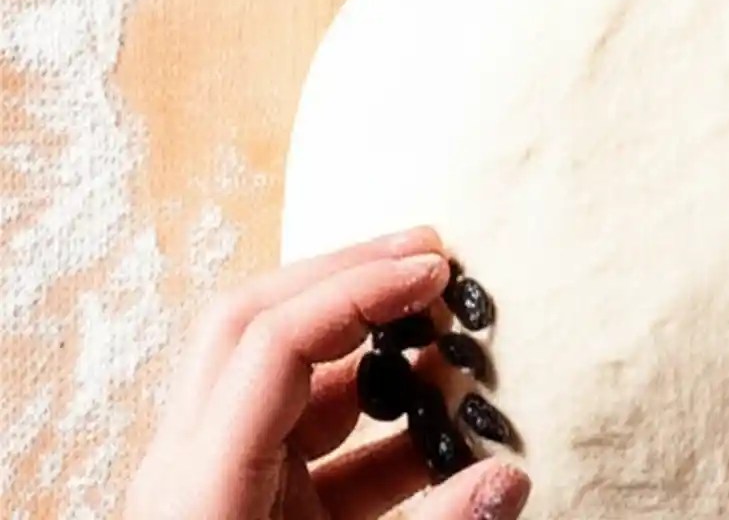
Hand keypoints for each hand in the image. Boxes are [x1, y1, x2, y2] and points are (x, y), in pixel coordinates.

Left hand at [127, 227, 529, 519]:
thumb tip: (512, 475)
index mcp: (203, 484)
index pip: (272, 343)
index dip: (357, 292)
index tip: (436, 270)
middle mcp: (197, 465)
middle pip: (255, 324)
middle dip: (345, 277)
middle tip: (432, 253)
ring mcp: (219, 481)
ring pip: (281, 375)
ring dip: (365, 347)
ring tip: (446, 336)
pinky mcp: (249, 505)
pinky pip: (306, 437)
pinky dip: (371, 420)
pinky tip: (437, 427)